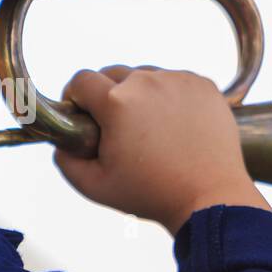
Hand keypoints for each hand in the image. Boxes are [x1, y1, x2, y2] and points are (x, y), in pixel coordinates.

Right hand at [52, 65, 271, 235]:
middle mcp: (147, 82)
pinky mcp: (203, 84)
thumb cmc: (152, 194)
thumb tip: (61, 144)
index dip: (75, 96)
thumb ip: (65, 162)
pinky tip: (173, 124)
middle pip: (112, 74)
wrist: (210, 197)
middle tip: (115, 126)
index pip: (81, 80)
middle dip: (106, 95)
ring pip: (145, 76)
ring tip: (148, 127)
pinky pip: (174, 81)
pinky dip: (169, 96)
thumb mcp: (94, 186)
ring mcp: (178, 80)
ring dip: (139, 94)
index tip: (81, 113)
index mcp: (116, 102)